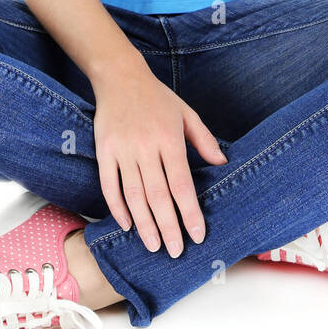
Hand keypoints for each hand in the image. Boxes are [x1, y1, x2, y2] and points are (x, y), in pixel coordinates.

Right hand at [91, 54, 226, 255]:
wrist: (120, 77)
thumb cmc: (158, 97)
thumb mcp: (187, 113)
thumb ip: (204, 141)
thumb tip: (223, 164)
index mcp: (170, 139)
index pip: (182, 184)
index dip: (189, 212)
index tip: (197, 235)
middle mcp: (146, 147)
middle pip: (158, 195)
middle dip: (168, 227)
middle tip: (175, 251)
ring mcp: (123, 150)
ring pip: (134, 195)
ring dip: (144, 224)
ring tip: (154, 245)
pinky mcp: (104, 151)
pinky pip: (109, 185)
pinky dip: (117, 208)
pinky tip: (127, 225)